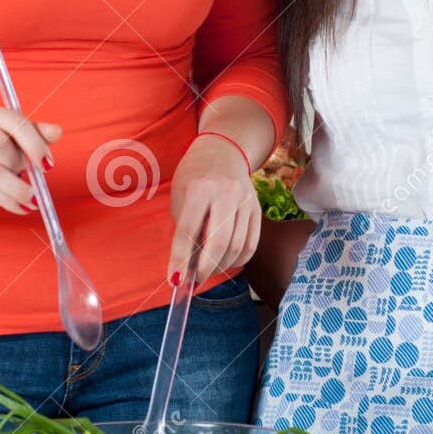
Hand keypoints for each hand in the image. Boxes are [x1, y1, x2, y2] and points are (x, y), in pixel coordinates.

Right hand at [0, 101, 62, 213]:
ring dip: (17, 188)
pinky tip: (20, 207)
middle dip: (19, 164)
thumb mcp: (14, 139)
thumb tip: (56, 131)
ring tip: (32, 200)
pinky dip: (7, 201)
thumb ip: (35, 134)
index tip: (48, 164)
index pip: (13, 121)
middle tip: (32, 179)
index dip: (34, 143)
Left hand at [168, 134, 259, 282]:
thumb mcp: (181, 197)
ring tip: (207, 270)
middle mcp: (226, 194)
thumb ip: (185, 230)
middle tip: (194, 280)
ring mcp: (246, 201)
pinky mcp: (258, 209)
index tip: (175, 279)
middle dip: (205, 269)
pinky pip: (251, 245)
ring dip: (220, 267)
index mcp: (200, 188)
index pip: (188, 230)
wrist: (223, 152)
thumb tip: (187, 268)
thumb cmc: (195, 177)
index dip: (181, 259)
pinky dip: (238, 260)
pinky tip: (225, 262)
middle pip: (219, 242)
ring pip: (237, 247)